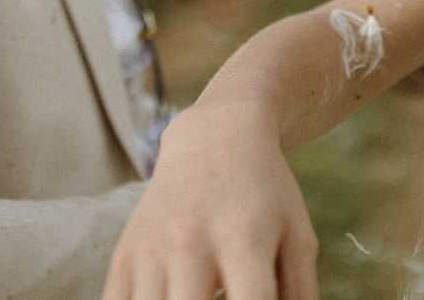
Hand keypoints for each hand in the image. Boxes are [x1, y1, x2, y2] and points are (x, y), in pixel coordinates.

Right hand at [102, 106, 316, 299]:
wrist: (215, 140)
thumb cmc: (265, 195)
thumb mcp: (297, 235)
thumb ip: (301, 292)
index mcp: (244, 238)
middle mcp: (191, 244)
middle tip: (226, 297)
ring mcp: (150, 252)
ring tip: (203, 294)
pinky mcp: (122, 259)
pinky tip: (175, 296)